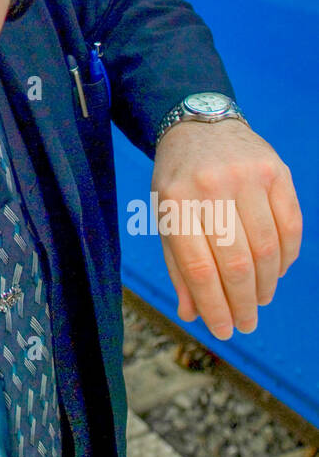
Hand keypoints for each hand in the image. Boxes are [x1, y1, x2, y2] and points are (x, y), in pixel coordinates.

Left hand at [150, 121, 301, 338]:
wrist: (200, 125)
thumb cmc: (179, 180)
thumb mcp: (165, 216)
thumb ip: (178, 264)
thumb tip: (192, 314)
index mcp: (176, 202)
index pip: (200, 268)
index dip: (215, 306)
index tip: (223, 331)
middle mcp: (211, 187)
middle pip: (236, 263)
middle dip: (243, 303)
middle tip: (246, 324)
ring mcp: (247, 176)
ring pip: (267, 248)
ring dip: (266, 284)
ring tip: (259, 300)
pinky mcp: (277, 171)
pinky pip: (291, 226)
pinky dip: (287, 257)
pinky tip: (276, 271)